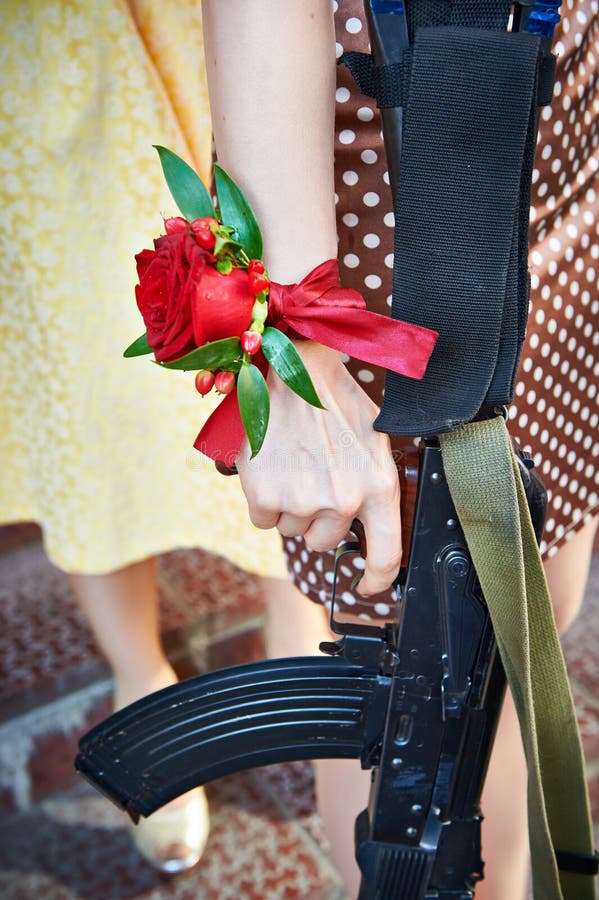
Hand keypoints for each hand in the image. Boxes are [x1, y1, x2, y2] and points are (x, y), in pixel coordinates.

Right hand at [236, 340, 401, 594]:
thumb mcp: (374, 442)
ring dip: (289, 505)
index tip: (366, 586)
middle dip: (316, 516)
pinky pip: (263, 518)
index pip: (385, 557)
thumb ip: (375, 486)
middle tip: (312, 474)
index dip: (376, 580)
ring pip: (291, 529)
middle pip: (324, 540)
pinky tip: (271, 464)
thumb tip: (372, 524)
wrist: (291, 369)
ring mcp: (303, 501)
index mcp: (378, 487)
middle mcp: (343, 501)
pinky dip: (263, 498)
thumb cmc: (334, 401)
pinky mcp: (266, 495)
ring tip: (292, 462)